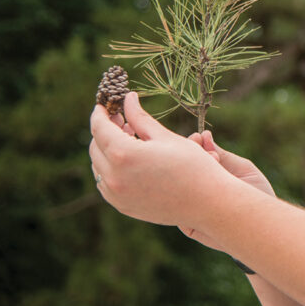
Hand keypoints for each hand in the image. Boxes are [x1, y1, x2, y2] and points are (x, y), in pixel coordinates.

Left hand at [89, 92, 232, 226]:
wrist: (208, 203)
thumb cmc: (193, 166)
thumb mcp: (166, 137)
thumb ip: (140, 118)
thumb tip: (128, 99)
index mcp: (124, 154)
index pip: (99, 128)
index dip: (101, 113)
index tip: (106, 104)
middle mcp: (114, 177)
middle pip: (96, 147)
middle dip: (104, 131)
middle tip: (122, 119)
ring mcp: (116, 195)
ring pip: (99, 167)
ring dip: (107, 150)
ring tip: (130, 139)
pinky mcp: (123, 206)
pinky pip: (106, 184)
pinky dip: (111, 169)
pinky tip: (131, 161)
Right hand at [179, 130, 275, 251]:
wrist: (266, 226)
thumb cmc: (258, 195)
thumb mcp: (241, 168)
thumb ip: (222, 155)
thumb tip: (204, 136)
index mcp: (207, 177)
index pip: (190, 158)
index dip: (191, 146)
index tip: (199, 137)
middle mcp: (194, 193)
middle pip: (178, 170)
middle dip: (187, 153)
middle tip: (197, 142)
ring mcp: (188, 210)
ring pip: (176, 187)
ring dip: (188, 170)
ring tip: (208, 159)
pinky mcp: (187, 226)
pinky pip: (177, 208)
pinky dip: (184, 192)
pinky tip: (196, 179)